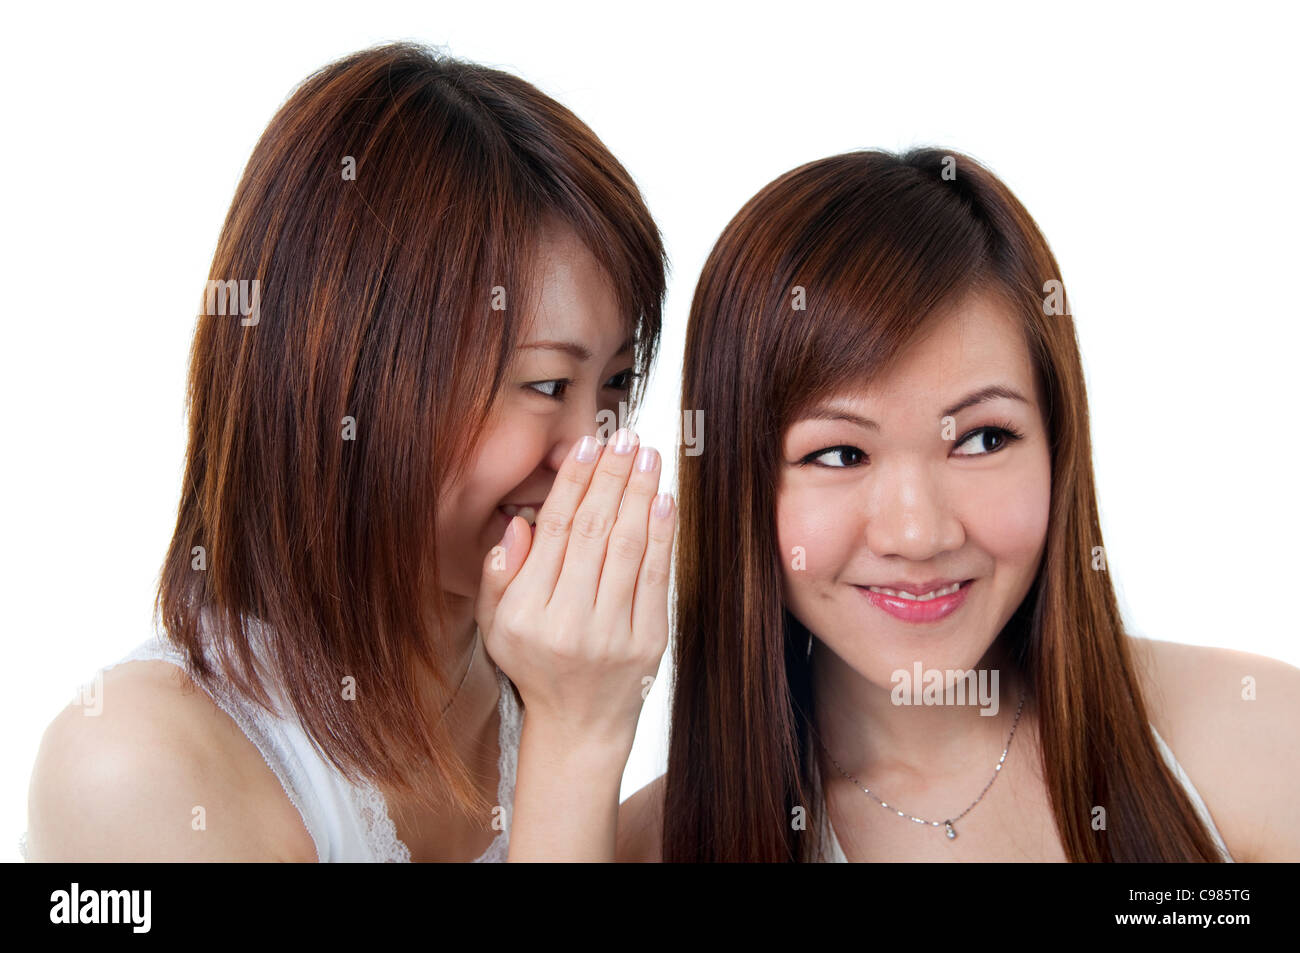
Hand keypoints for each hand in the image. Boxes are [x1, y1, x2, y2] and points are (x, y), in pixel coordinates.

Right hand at [475, 429, 674, 749]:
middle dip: (611, 477)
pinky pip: (657, 577)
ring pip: (628, 548)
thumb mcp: (496, 627)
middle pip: (594, 532)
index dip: (573, 484)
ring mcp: (612, 634)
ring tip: (647, 456)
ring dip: (639, 494)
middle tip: (623, 436)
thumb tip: (519, 522)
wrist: (579, 725)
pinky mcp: (648, 642)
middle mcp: (569, 624)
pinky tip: (663, 500)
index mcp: (526, 615)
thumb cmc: (535, 666)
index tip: (587, 447)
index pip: (555, 533)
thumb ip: (500, 575)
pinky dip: (661, 535)